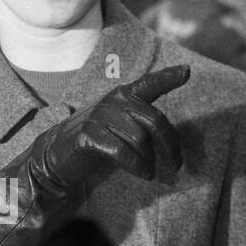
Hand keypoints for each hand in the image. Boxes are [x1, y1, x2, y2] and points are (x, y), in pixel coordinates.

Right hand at [27, 63, 190, 193]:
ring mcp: (98, 117)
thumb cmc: (98, 141)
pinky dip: (137, 166)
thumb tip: (171, 138)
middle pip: (153, 119)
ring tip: (150, 172)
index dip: (168, 77)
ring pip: (139, 139)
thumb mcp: (120, 125)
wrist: (59, 155)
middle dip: (170, 144)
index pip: (149, 83)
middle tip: (176, 165)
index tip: (187, 72)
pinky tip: (142, 173)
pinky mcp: (87, 136)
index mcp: (123, 96)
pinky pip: (121, 151)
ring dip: (150, 160)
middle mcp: (112, 102)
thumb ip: (141, 122)